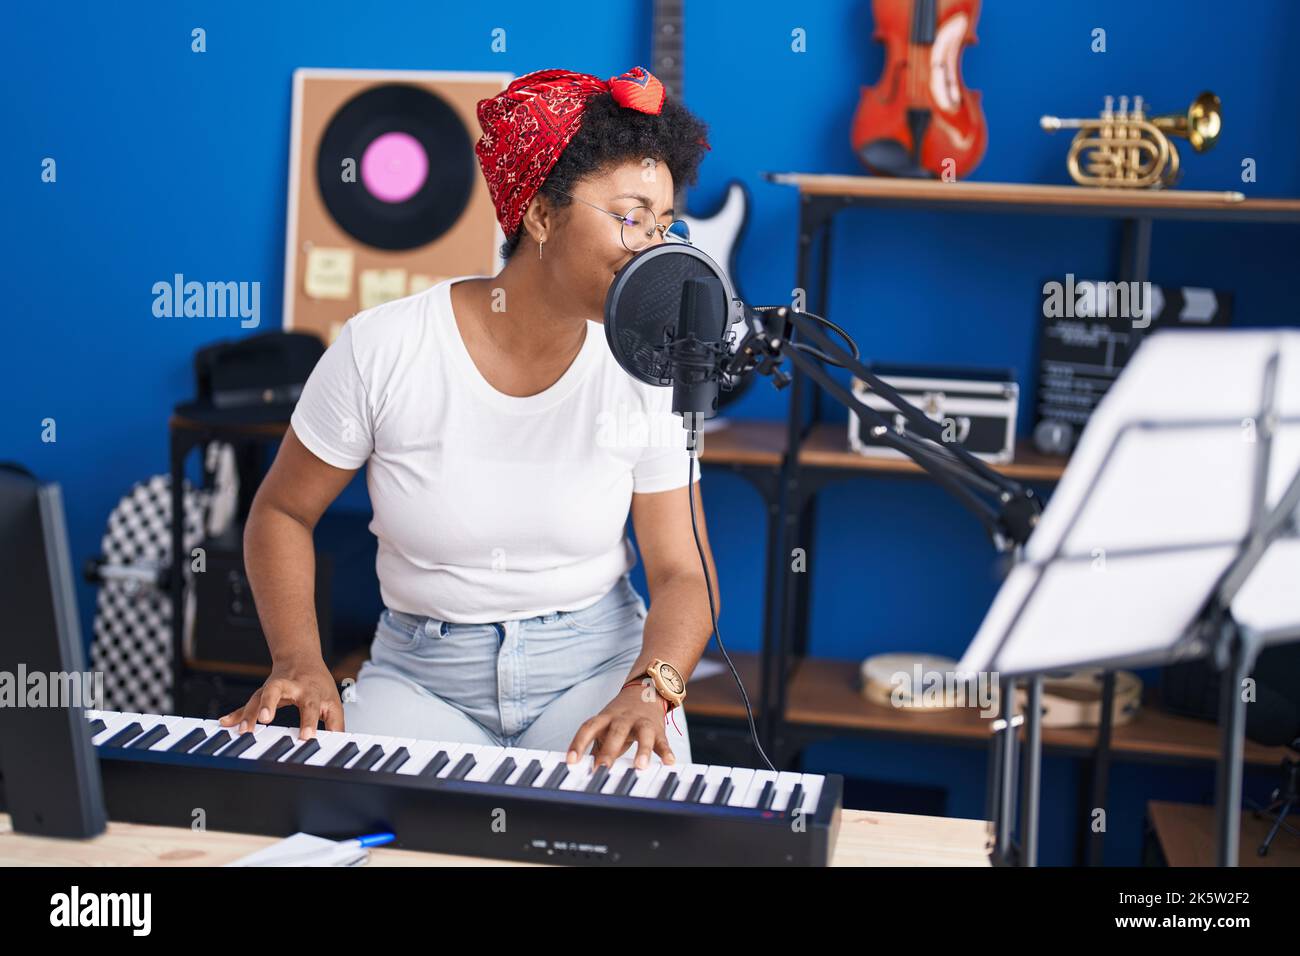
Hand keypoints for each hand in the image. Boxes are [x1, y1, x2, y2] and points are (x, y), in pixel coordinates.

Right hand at [219, 655, 344, 739]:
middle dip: (270, 704)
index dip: (308, 721)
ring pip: (259, 697)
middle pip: (278, 690)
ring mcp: (274, 688)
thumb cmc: (318, 684)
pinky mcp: (262, 693)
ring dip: (249, 713)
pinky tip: (225, 723)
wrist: (302, 658)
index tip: (306, 737)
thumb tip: (339, 745)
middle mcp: (290, 687)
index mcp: (310, 690)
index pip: (310, 706)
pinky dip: (236, 714)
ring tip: (243, 730)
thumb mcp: (333, 701)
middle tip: (265, 719)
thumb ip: (335, 724)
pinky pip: (247, 704)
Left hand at [566, 680, 676, 771]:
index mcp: (605, 718)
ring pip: (643, 733)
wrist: (645, 689)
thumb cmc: (619, 718)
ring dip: (642, 750)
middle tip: (602, 769)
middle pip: (616, 731)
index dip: (578, 744)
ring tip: (640, 766)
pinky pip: (663, 741)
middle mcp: (622, 719)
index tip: (571, 762)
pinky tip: (669, 762)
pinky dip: (666, 751)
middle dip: (609, 751)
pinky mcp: (658, 729)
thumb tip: (579, 771)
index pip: (588, 728)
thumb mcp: (604, 728)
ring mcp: (641, 722)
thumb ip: (594, 749)